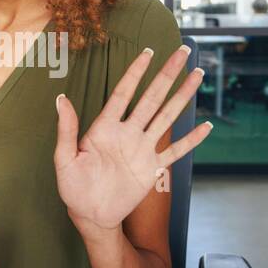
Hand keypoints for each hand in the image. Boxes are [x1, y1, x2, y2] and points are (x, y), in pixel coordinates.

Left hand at [53, 44, 211, 232]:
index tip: (148, 52)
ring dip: (182, 96)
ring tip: (197, 75)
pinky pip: (176, 151)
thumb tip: (61, 99)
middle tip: (183, 52)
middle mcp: (128, 133)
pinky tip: (206, 127)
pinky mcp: (153, 167)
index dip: (136, 73)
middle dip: (167, 75)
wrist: (91, 215)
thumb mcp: (65, 159)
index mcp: (105, 128)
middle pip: (152, 98)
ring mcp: (142, 148)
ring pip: (167, 117)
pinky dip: (191, 140)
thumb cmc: (73, 187)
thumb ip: (66, 130)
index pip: (124, 93)